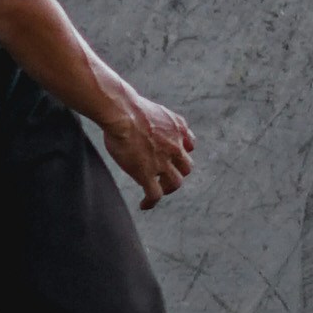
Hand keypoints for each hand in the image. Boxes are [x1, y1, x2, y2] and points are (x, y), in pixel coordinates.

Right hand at [105, 86, 194, 207]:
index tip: (174, 157)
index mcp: (177, 128)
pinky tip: (144, 205)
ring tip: (157, 191)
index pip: (189, 144)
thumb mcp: (152, 109)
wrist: (122, 112)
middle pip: (186, 167)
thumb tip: (147, 122)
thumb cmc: (127, 107)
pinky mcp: (148, 173)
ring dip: (168, 188)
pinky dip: (151, 202)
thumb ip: (157, 118)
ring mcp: (163, 161)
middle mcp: (175, 145)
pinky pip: (155, 194)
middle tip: (165, 177)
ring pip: (176, 183)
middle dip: (177, 172)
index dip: (182, 153)